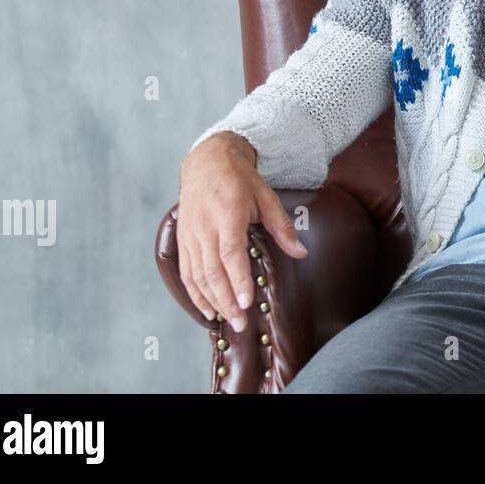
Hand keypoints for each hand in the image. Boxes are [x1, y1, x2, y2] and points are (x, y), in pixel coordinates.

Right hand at [176, 132, 307, 331]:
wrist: (206, 162)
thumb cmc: (239, 180)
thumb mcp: (266, 197)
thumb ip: (281, 227)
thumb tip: (301, 253)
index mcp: (227, 214)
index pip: (230, 253)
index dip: (236, 280)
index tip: (246, 302)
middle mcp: (205, 227)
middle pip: (212, 271)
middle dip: (225, 300)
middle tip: (240, 323)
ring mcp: (190, 234)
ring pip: (197, 275)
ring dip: (210, 300)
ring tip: (226, 320)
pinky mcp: (183, 239)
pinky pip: (186, 271)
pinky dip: (194, 293)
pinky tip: (206, 308)